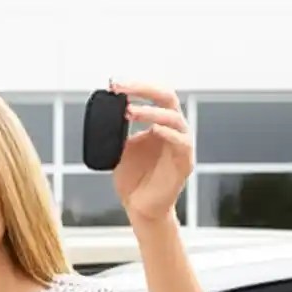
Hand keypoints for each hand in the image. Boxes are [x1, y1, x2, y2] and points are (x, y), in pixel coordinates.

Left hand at [110, 81, 193, 224]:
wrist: (140, 207)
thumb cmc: (133, 177)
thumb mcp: (120, 148)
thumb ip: (118, 130)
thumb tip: (106, 110)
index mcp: (160, 122)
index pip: (154, 95)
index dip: (136, 86)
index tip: (113, 83)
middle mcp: (174, 128)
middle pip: (167, 96)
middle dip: (143, 89)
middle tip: (120, 88)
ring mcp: (182, 144)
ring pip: (173, 118)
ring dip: (150, 112)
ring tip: (128, 111)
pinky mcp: (185, 162)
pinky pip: (181, 142)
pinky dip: (167, 133)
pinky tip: (153, 130)